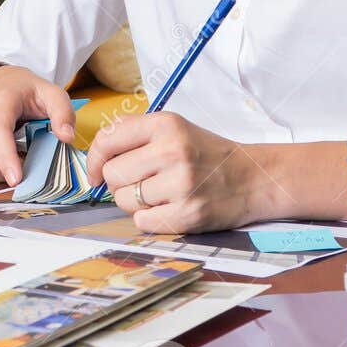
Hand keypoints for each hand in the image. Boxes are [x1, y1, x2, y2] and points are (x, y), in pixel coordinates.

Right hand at [0, 65, 75, 186]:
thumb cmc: (26, 92)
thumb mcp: (51, 94)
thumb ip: (63, 113)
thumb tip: (66, 137)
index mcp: (0, 100)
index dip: (6, 157)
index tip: (16, 179)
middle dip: (9, 170)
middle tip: (28, 162)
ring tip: (15, 160)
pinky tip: (2, 159)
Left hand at [85, 111, 272, 233]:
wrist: (252, 178)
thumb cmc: (206, 154)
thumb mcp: (174, 128)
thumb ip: (134, 133)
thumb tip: (94, 157)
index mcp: (165, 124)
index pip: (107, 140)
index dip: (93, 160)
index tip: (95, 172)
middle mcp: (172, 151)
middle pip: (112, 174)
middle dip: (119, 182)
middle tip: (141, 182)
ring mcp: (180, 184)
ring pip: (124, 200)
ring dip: (135, 202)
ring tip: (160, 194)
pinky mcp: (186, 214)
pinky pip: (141, 222)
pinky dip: (149, 219)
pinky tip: (168, 208)